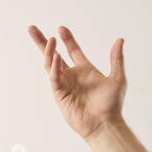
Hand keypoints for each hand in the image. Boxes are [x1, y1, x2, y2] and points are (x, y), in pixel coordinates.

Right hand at [27, 25, 126, 140]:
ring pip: (51, 64)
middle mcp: (72, 76)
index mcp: (85, 70)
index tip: (61, 29)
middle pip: (54, 55)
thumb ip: (116, 59)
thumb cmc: (112, 104)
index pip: (72, 50)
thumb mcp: (117, 78)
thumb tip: (120, 40)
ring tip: (49, 40)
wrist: (105, 123)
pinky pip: (54, 78)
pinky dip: (54, 68)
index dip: (67, 39)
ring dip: (48, 52)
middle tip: (32, 28)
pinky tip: (55, 57)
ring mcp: (64, 85)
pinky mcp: (60, 95)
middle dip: (43, 42)